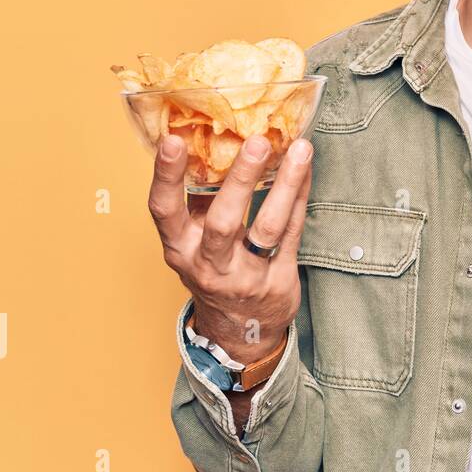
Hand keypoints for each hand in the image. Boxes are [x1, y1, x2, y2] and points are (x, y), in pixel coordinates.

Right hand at [148, 131, 312, 363]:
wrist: (238, 332)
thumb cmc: (215, 270)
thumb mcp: (194, 241)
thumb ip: (198, 197)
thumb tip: (204, 140)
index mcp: (180, 249)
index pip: (164, 211)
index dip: (166, 176)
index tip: (172, 140)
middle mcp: (209, 265)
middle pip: (223, 221)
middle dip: (241, 179)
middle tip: (258, 141)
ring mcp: (246, 276)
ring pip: (268, 227)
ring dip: (286, 185)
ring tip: (300, 149)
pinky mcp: (279, 280)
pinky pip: (293, 234)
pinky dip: (301, 199)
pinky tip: (307, 171)